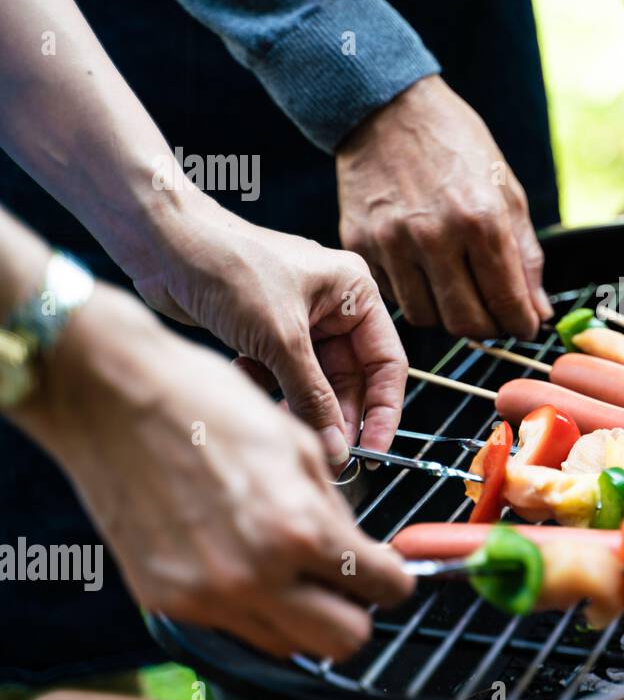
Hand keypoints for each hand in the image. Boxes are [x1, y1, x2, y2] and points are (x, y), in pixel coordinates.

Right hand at [16, 287, 413, 659]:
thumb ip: (334, 508)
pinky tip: (246, 560)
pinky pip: (233, 626)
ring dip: (305, 614)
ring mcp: (207, 596)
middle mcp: (255, 575)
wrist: (111, 398)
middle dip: (357, 611)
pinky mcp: (167, 600)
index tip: (389, 571)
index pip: (381, 587)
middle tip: (349, 580)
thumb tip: (358, 546)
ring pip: (288, 644)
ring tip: (294, 569)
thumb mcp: (296, 444)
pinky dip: (252, 605)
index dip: (395, 579)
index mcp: (299, 529)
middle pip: (343, 639)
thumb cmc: (203, 404)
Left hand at [131, 194, 405, 466]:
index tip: (374, 451)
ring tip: (290, 433)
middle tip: (330, 457)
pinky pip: (283, 374)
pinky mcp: (267, 330)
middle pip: (351, 377)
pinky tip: (254, 394)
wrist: (163, 242)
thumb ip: (312, 396)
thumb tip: (337, 447)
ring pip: (315, 381)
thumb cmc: (229, 268)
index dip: (383, 411)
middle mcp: (334, 306)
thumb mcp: (280, 338)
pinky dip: (271, 389)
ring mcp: (300, 318)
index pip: (386, 363)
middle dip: (339, 416)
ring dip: (303, 408)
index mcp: (355, 294)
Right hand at [336, 75, 551, 337]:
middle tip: (495, 316)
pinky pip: (394, 295)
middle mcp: (434, 235)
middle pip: (465, 322)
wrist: (386, 108)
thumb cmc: (454, 143)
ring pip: (426, 317)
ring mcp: (392, 242)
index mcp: (480, 219)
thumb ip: (526, 255)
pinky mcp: (360, 244)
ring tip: (459, 290)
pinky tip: (425, 271)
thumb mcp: (506, 189)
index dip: (522, 324)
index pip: (506, 301)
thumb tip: (539, 310)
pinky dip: (415, 294)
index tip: (526, 326)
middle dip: (488, 328)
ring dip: (448, 315)